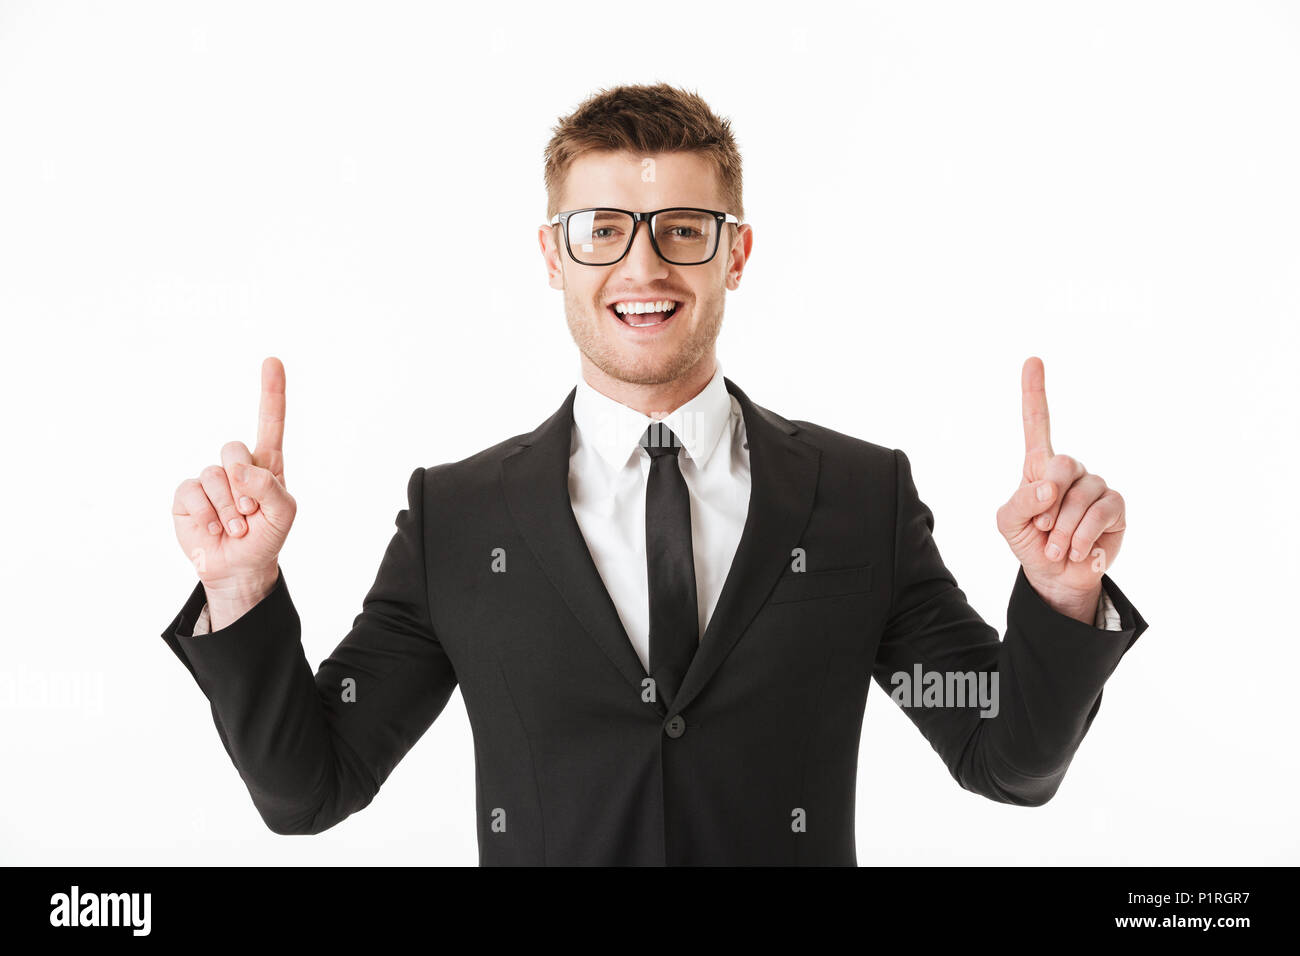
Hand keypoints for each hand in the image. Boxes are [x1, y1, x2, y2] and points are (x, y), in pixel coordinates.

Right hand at [172, 357, 295, 598]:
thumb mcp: (283, 513)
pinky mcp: (187, 495)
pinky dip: (207, 514)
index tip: (273, 360)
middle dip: (244, 486)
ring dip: (229, 509)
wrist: (238, 568)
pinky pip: (192, 492)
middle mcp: (236, 465)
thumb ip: (269, 486)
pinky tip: (213, 528)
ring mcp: (210, 478)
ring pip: (215, 475)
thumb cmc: (266, 537)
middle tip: (251, 514)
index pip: (270, 422)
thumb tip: (236, 466)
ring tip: (236, 527)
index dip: (271, 391)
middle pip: (234, 448)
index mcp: (266, 464)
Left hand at [996, 357, 1125, 617]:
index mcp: (1040, 466)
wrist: (1055, 576)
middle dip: (1048, 503)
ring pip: (1082, 496)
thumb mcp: (1009, 523)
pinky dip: (1083, 537)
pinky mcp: (1116, 507)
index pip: (1038, 423)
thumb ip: (1020, 501)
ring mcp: (1095, 486)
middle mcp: (1071, 470)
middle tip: (1042, 530)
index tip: (1032, 359)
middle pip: (1062, 464)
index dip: (1034, 392)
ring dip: (1063, 530)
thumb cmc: (1030, 542)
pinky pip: (1102, 513)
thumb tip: (1048, 486)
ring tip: (1057, 548)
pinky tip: (1077, 552)